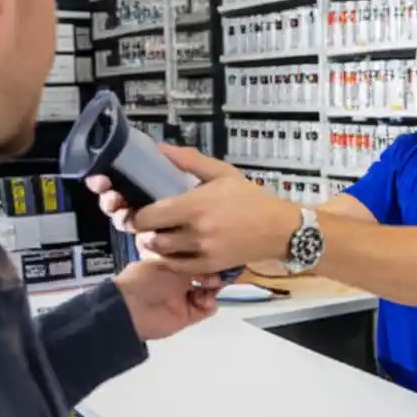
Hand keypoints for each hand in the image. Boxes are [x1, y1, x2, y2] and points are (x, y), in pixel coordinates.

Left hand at [86, 145, 299, 274]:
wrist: (278, 228)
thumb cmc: (251, 198)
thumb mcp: (222, 173)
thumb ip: (189, 161)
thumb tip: (160, 149)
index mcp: (194, 205)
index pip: (148, 216)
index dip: (138, 214)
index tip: (140, 210)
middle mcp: (195, 231)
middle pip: (151, 237)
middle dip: (145, 232)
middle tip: (148, 225)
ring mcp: (203, 251)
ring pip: (163, 254)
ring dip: (156, 246)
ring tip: (161, 237)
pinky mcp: (211, 266)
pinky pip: (179, 267)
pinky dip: (171, 260)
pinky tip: (174, 251)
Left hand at [113, 259, 222, 340]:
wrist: (131, 309)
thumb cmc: (143, 281)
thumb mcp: (172, 264)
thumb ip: (195, 265)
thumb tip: (212, 266)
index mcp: (170, 264)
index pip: (195, 260)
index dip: (207, 258)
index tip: (217, 256)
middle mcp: (176, 281)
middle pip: (205, 276)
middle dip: (214, 274)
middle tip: (219, 272)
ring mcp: (182, 298)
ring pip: (208, 292)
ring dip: (213, 289)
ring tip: (211, 286)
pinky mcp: (186, 315)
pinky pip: (206, 309)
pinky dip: (210, 304)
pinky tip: (207, 299)